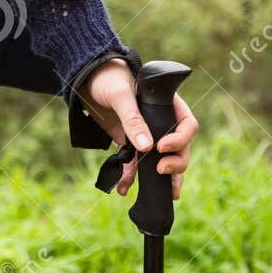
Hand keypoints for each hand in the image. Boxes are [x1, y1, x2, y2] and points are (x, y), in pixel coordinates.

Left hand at [77, 57, 198, 200]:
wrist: (85, 80)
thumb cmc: (107, 77)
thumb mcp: (119, 94)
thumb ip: (132, 119)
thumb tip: (147, 147)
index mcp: (167, 103)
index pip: (186, 124)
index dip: (180, 139)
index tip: (162, 148)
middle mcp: (161, 121)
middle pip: (179, 148)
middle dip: (175, 164)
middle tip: (161, 171)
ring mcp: (147, 134)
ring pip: (162, 160)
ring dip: (161, 179)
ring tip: (163, 194)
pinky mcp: (130, 144)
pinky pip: (136, 164)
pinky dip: (131, 177)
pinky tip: (123, 188)